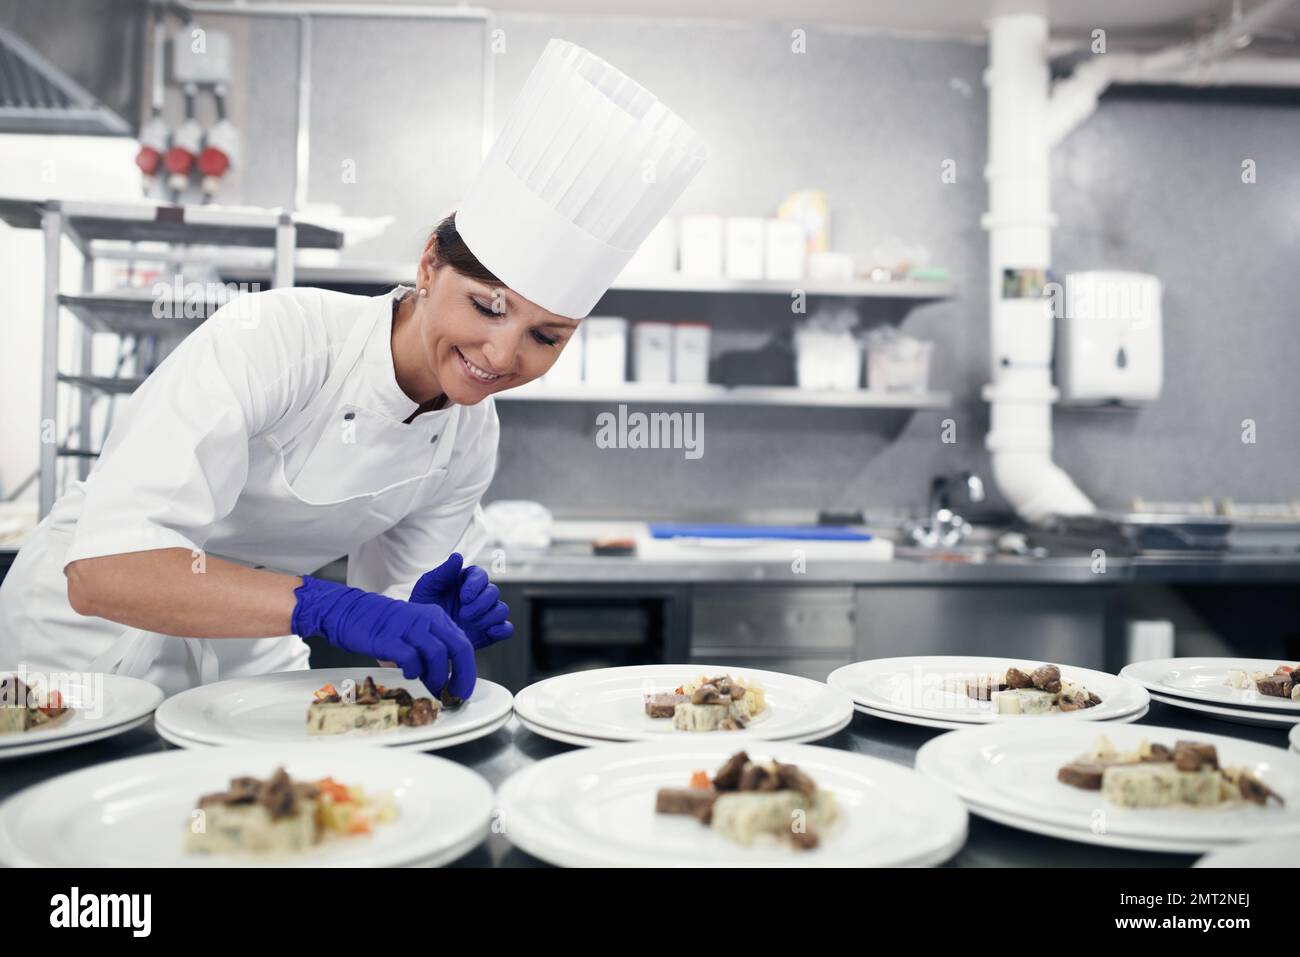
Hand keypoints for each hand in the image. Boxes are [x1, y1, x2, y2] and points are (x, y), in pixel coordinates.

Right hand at [292, 576, 474, 698]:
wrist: (353, 613)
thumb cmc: (385, 629)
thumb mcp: (414, 638)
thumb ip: (430, 658)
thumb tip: (444, 686)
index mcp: (437, 619)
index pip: (464, 644)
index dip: (468, 670)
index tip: (463, 689)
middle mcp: (427, 620)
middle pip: (459, 648)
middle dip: (462, 676)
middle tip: (455, 694)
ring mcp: (409, 627)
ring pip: (438, 654)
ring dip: (437, 676)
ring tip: (430, 686)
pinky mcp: (390, 638)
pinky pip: (411, 658)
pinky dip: (413, 671)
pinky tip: (407, 673)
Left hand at [410, 552, 513, 648]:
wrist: (423, 634)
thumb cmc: (424, 605)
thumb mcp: (428, 587)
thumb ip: (443, 572)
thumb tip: (457, 556)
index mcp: (467, 581)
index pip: (481, 575)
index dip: (476, 585)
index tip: (463, 597)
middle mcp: (479, 596)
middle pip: (493, 592)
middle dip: (480, 603)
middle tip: (463, 614)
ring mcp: (486, 614)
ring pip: (502, 609)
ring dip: (489, 616)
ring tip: (470, 623)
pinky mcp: (490, 632)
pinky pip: (507, 628)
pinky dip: (503, 629)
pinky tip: (490, 632)